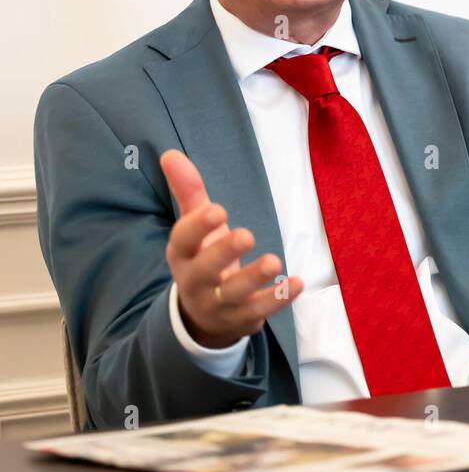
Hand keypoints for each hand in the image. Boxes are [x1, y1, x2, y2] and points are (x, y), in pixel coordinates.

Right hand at [160, 148, 302, 349]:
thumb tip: (170, 153)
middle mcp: (195, 282)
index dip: (197, 227)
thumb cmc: (203, 256)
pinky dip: (278, 299)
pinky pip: (259, 312)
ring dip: (254, 278)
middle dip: (224, 253)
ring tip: (274, 261)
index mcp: (182, 255)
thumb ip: (187, 190)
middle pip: (205, 270)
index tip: (218, 209)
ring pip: (234, 295)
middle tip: (247, 234)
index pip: (182, 241)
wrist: (203, 314)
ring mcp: (219, 304)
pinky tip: (296, 283)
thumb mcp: (194, 225)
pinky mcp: (242, 318)